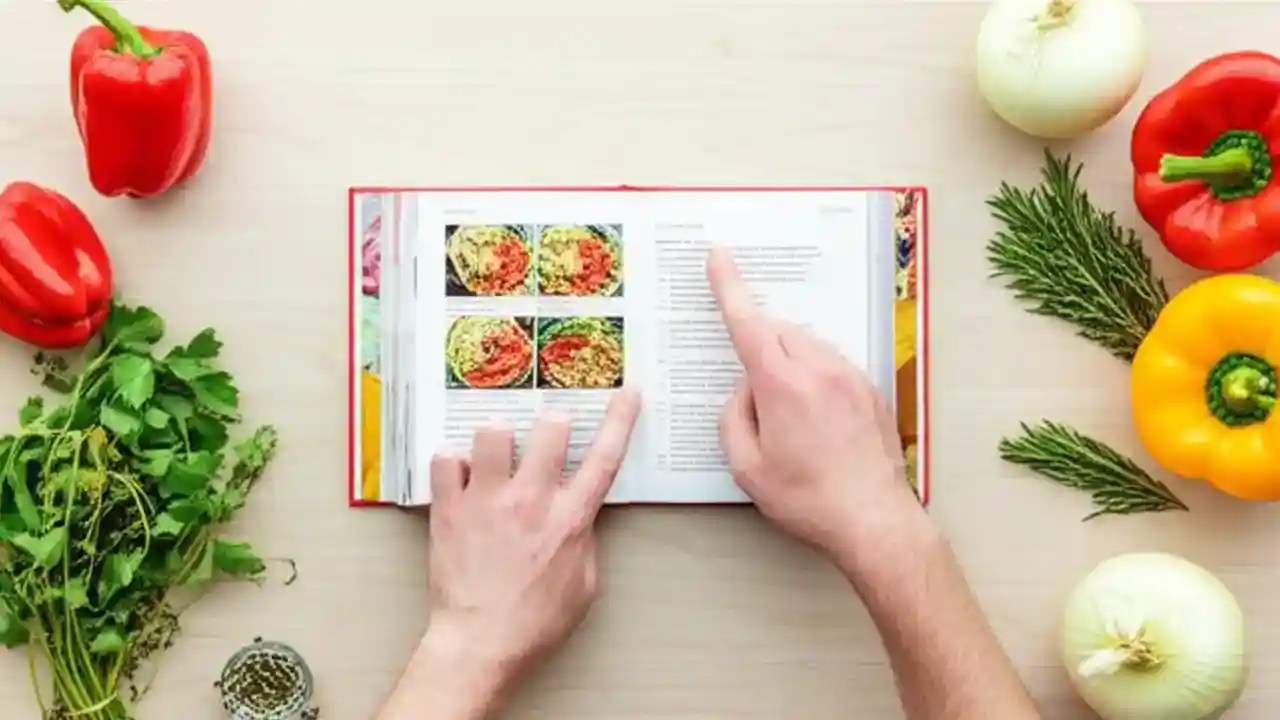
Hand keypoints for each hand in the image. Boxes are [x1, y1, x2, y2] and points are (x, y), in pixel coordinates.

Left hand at [421, 390, 640, 706]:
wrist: (480, 645)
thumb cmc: (534, 622)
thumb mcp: (583, 585)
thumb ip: (584, 539)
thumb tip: (580, 513)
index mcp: (570, 519)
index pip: (605, 458)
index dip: (621, 419)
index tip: (628, 392)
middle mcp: (531, 501)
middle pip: (550, 428)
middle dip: (553, 422)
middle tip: (546, 435)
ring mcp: (487, 501)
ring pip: (492, 432)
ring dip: (496, 438)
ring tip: (493, 456)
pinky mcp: (450, 509)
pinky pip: (445, 459)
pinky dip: (451, 463)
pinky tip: (458, 478)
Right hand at [707, 247, 921, 565]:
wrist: (873, 519)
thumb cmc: (808, 499)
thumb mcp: (747, 468)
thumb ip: (733, 418)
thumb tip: (743, 393)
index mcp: (783, 385)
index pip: (748, 324)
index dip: (729, 288)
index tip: (718, 258)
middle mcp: (819, 370)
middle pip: (779, 331)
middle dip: (759, 344)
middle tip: (753, 391)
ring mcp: (850, 377)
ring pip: (807, 346)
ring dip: (788, 362)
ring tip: (790, 415)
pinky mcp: (871, 390)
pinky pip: (832, 365)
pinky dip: (815, 376)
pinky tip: (816, 419)